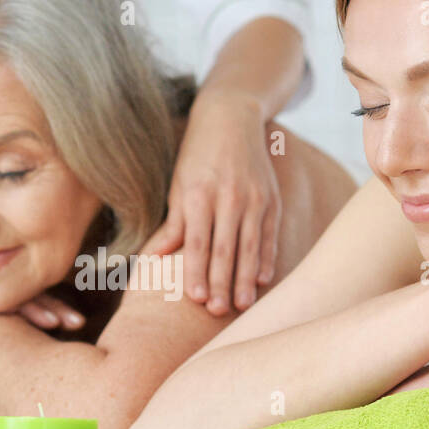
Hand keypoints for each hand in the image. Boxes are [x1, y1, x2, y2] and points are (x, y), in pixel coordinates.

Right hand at [0, 252, 83, 331]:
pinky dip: (6, 313)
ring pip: (6, 299)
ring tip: (65, 322)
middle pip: (19, 294)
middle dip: (51, 306)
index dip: (43, 302)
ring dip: (38, 310)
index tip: (71, 317)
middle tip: (78, 321)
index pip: (15, 292)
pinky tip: (23, 321)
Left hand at [144, 90, 280, 315]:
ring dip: (245, 278)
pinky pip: (270, 234)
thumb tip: (156, 257)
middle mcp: (229, 196)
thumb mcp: (179, 184)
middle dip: (222, 282)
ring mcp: (254, 197)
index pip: (199, 241)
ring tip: (241, 305)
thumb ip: (174, 223)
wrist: (231, 117)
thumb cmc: (196, 155)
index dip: (197, 271)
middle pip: (225, 248)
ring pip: (250, 245)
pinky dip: (267, 258)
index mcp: (200, 193)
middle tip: (218, 311)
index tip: (195, 298)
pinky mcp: (271, 198)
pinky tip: (263, 280)